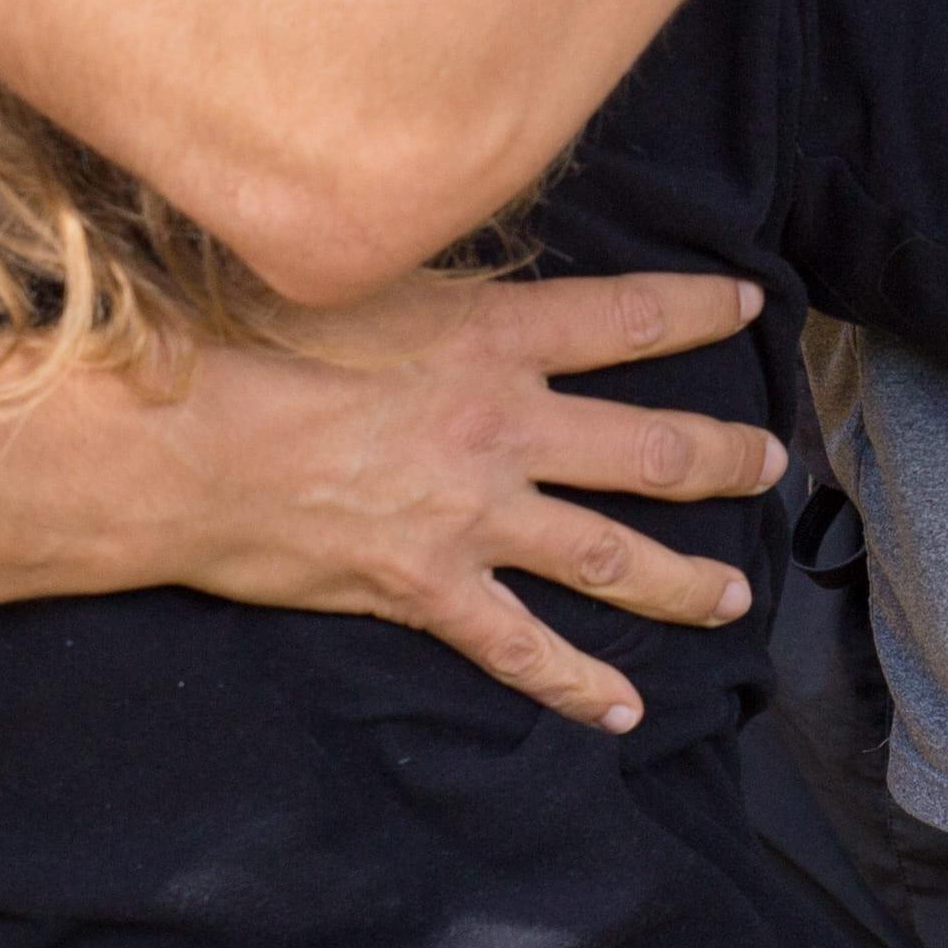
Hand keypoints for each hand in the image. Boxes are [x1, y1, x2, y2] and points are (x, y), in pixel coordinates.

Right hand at [125, 269, 784, 735]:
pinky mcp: (428, 589)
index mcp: (488, 335)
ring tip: (732, 594)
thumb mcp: (346, 273)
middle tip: (769, 462)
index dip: (697, 309)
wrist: (178, 444)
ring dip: (683, 579)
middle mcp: (502, 425)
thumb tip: (441, 237)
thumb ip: (419, 270)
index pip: (626, 318)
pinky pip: (522, 648)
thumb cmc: (239, 338)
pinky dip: (577, 684)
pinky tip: (621, 710)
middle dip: (723, 457)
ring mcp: (472, 515)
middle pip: (651, 447)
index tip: (746, 304)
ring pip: (611, 555)